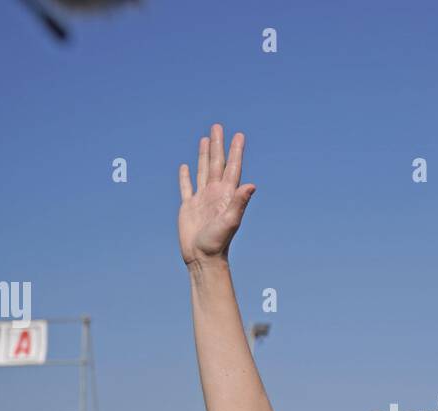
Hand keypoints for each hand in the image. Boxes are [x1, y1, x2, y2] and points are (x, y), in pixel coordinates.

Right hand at [178, 123, 256, 263]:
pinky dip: (186, 176)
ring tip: (206, 139)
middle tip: (218, 126)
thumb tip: (251, 185)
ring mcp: (202, 199)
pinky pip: (186, 187)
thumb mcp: (230, 221)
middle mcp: (215, 194)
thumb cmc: (218, 243)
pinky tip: (186, 166)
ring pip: (202, 171)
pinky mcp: (188, 206)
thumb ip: (240, 202)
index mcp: (226, 195)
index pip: (232, 167)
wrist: (202, 258)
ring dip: (204, 155)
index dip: (235, 151)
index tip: (239, 135)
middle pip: (216, 163)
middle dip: (218, 145)